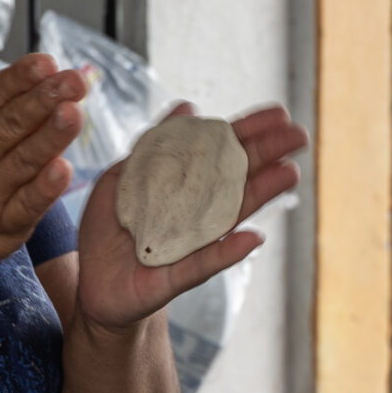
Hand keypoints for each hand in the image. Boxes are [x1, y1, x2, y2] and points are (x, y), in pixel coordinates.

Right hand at [0, 31, 86, 293]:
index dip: (18, 78)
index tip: (46, 61)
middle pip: (9, 125)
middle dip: (43, 100)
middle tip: (74, 80)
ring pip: (21, 162)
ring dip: (48, 137)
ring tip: (74, 113)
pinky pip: (22, 209)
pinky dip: (41, 192)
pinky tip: (63, 171)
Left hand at [72, 103, 307, 331]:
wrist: (91, 285)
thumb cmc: (108, 231)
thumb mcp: (120, 179)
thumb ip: (152, 147)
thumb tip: (188, 106)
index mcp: (185, 185)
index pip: (221, 154)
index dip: (249, 133)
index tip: (280, 114)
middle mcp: (197, 212)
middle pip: (237, 179)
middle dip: (268, 156)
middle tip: (300, 136)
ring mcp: (191, 244)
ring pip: (230, 217)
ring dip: (261, 195)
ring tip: (290, 174)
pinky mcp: (174, 278)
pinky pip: (203, 264)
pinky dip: (226, 253)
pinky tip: (253, 238)